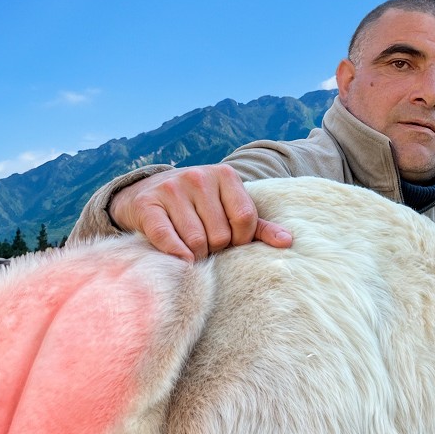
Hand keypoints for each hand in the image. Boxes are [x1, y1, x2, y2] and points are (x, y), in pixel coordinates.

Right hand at [108, 164, 291, 260]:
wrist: (146, 192)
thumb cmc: (198, 207)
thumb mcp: (228, 209)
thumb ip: (258, 226)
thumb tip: (288, 241)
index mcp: (225, 175)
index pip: (245, 218)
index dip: (240, 239)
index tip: (230, 241)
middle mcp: (198, 177)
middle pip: (221, 234)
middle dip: (216, 248)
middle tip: (207, 245)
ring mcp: (172, 189)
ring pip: (197, 241)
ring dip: (196, 254)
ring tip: (193, 248)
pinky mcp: (148, 205)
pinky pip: (167, 238)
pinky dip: (176, 254)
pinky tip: (181, 258)